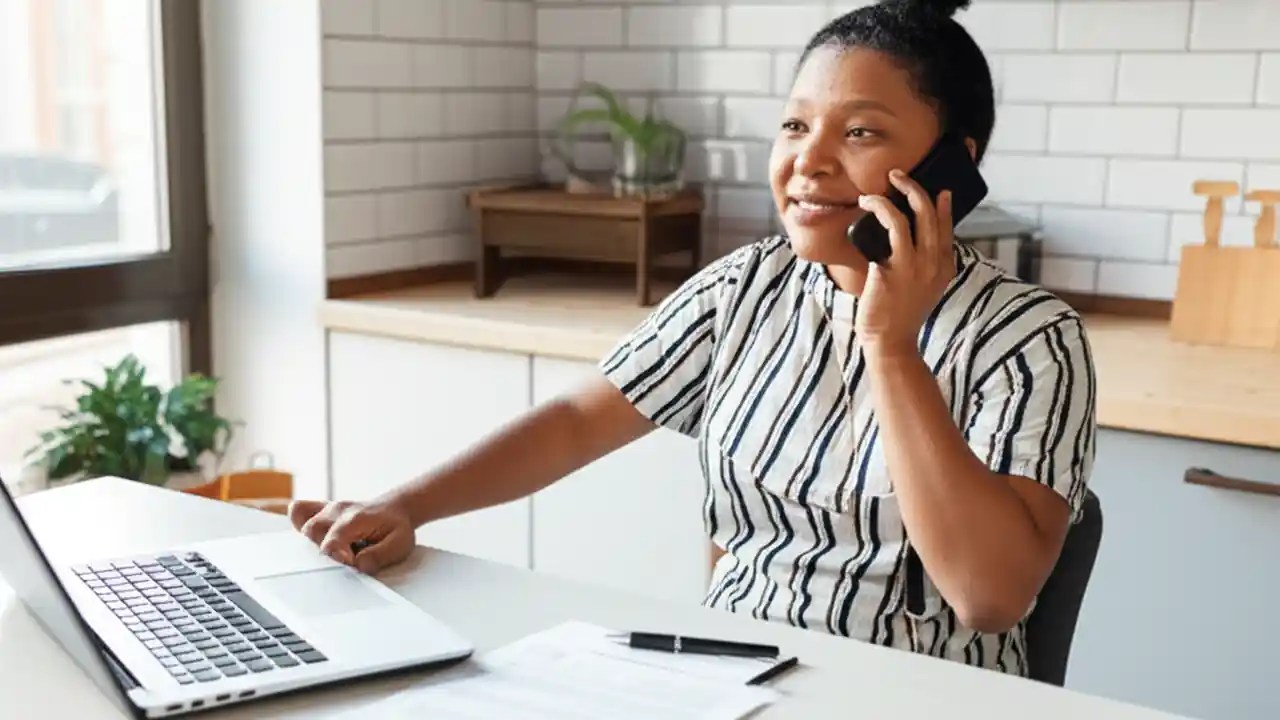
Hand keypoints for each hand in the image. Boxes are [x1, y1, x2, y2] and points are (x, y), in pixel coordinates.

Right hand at [288, 498, 414, 573]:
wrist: (396, 509)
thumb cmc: (396, 529)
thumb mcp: (399, 545)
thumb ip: (378, 556)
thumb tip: (356, 565)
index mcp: (355, 519)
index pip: (331, 542)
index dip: (336, 558)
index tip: (350, 563)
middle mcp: (337, 511)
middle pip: (311, 532)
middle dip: (322, 551)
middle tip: (343, 556)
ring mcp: (327, 509)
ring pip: (303, 524)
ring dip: (313, 543)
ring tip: (336, 548)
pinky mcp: (321, 510)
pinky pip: (300, 511)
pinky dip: (300, 524)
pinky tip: (315, 539)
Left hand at [854, 169, 955, 357]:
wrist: (890, 342)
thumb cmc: (900, 314)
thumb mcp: (922, 288)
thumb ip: (924, 264)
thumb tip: (912, 237)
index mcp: (944, 267)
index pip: (947, 227)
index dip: (943, 205)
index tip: (938, 189)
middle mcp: (933, 264)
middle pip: (930, 213)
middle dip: (914, 188)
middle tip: (897, 176)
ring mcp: (914, 267)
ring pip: (909, 217)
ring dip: (892, 197)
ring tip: (872, 194)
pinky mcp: (891, 270)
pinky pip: (889, 229)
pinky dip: (878, 211)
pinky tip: (866, 208)